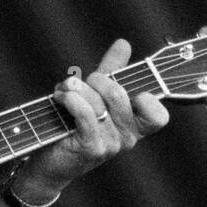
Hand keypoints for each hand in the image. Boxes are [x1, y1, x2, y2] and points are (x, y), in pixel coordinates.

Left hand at [11, 39, 169, 203]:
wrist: (47, 162)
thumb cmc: (72, 127)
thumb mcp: (94, 95)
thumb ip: (111, 71)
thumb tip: (123, 43)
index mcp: (134, 126)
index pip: (159, 116)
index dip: (149, 100)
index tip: (131, 91)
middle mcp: (127, 138)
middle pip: (120, 95)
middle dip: (95, 80)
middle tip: (78, 82)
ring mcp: (111, 145)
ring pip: (100, 102)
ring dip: (75, 88)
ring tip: (63, 91)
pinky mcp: (92, 148)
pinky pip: (86, 115)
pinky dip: (71, 100)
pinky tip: (61, 98)